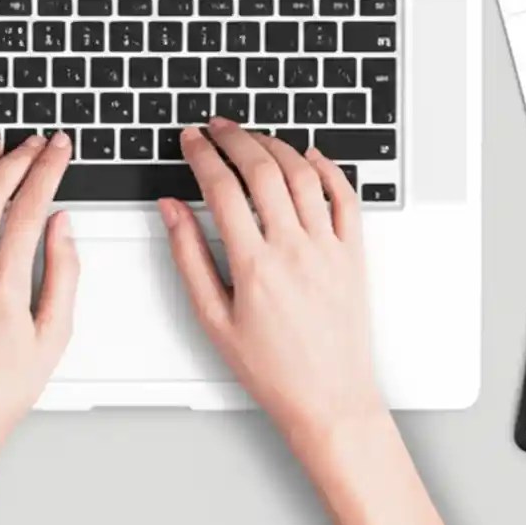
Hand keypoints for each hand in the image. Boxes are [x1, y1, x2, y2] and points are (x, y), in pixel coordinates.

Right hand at [159, 118, 379, 437]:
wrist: (328, 398)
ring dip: (276, 145)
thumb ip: (189, 258)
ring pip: (304, 174)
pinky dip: (328, 169)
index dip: (202, 154)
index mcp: (254, 266)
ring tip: (254, 136)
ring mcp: (328, 248)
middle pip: (263, 169)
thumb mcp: (214, 319)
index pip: (222, 188)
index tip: (191, 139)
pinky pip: (345, 197)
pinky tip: (310, 156)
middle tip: (217, 126)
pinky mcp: (353, 254)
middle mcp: (294, 250)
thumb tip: (172, 210)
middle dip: (235, 137)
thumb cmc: (272, 369)